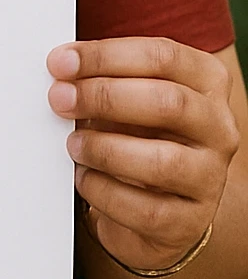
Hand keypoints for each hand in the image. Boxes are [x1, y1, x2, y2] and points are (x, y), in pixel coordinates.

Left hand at [47, 37, 239, 272]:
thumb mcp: (129, 97)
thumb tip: (62, 73)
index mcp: (207, 82)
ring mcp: (209, 177)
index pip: (163, 57)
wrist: (158, 202)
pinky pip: (145, 209)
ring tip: (74, 144)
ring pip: (162, 161)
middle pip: (168, 102)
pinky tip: (86, 179)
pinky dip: (105, 192)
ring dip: (105, 150)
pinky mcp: (189, 222)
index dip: (106, 56)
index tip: (61, 62)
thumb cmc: (139, 135)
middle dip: (104, 98)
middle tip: (60, 98)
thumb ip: (104, 79)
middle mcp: (218, 128)